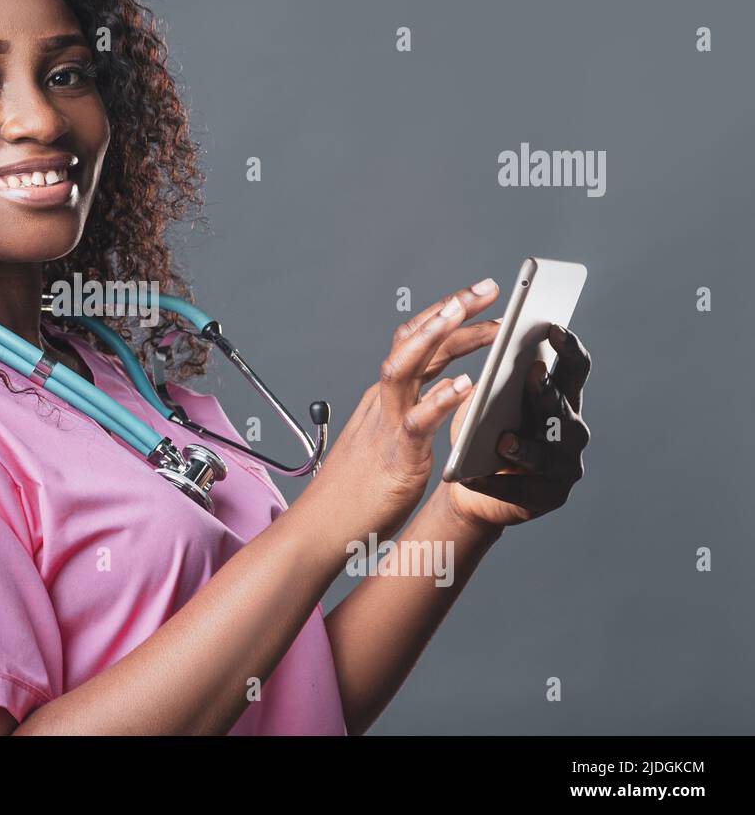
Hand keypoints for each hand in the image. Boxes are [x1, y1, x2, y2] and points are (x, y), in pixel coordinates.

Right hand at [311, 279, 501, 537]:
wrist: (324, 526)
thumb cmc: (359, 491)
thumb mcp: (391, 439)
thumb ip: (414, 412)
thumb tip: (450, 389)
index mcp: (385, 396)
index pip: (415, 341)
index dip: (446, 314)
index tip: (479, 296)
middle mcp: (383, 400)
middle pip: (413, 341)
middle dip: (451, 310)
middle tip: (489, 288)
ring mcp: (386, 424)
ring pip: (405, 366)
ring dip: (436, 336)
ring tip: (467, 314)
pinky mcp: (396, 454)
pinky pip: (417, 420)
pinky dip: (440, 399)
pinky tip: (466, 385)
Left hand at [447, 324, 591, 527]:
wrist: (470, 481)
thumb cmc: (482, 432)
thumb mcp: (486, 402)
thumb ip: (497, 382)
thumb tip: (498, 356)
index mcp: (560, 398)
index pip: (574, 368)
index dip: (569, 349)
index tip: (553, 328)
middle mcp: (571, 430)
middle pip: (562, 407)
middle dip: (547, 390)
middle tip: (532, 372)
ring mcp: (564, 465)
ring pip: (546, 454)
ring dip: (524, 447)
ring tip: (503, 442)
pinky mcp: (547, 497)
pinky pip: (520, 489)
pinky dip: (495, 483)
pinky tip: (473, 477)